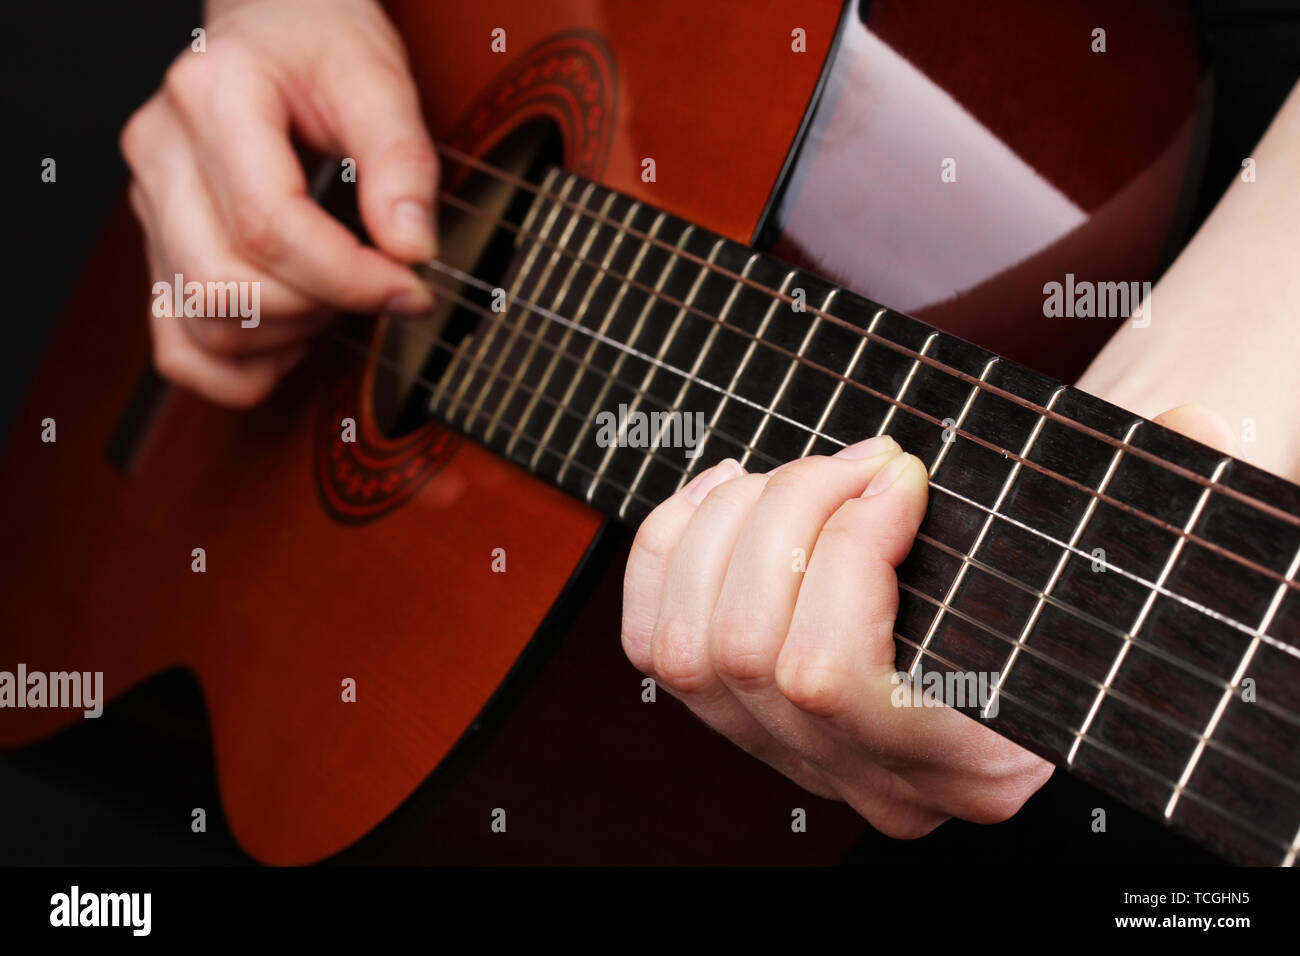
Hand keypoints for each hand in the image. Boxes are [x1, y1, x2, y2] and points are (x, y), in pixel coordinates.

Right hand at [120, 0, 437, 406]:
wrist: (275, 25)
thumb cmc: (321, 45)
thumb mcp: (379, 81)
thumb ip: (402, 163)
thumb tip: (411, 250)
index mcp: (212, 97)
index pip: (267, 226)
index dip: (346, 276)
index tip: (408, 286)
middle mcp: (161, 150)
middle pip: (224, 284)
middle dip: (318, 306)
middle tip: (376, 285)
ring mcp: (150, 204)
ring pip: (201, 322)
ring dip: (285, 337)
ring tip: (337, 298)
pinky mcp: (158, 247)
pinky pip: (177, 345)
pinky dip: (238, 369)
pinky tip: (291, 338)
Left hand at [622, 405, 1232, 836]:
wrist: (1019, 649)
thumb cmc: (1058, 600)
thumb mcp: (1106, 565)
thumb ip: (1133, 502)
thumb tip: (1191, 430)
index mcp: (968, 764)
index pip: (833, 681)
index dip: (844, 552)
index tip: (902, 473)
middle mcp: (862, 781)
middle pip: (747, 653)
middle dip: (790, 517)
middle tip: (855, 456)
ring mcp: (784, 757)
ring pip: (685, 649)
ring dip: (731, 525)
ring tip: (800, 469)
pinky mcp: (731, 720)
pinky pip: (651, 642)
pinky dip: (672, 547)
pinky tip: (728, 492)